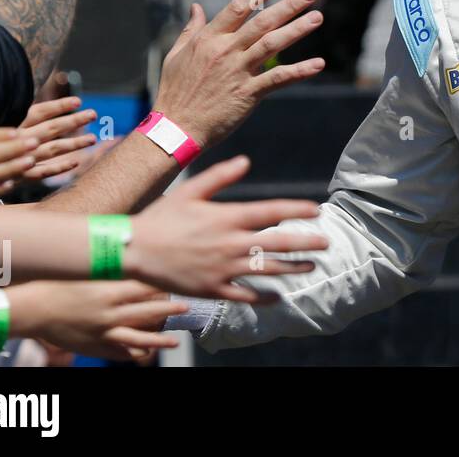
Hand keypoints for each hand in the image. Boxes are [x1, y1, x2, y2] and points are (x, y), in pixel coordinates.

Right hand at [8, 280, 186, 360]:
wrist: (31, 308)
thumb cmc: (56, 284)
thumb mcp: (85, 271)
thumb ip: (109, 266)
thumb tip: (129, 251)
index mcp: (108, 291)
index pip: (144, 287)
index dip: (163, 285)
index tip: (178, 281)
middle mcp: (109, 313)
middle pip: (147, 313)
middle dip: (169, 311)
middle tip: (187, 308)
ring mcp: (103, 332)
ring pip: (137, 339)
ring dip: (159, 341)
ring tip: (176, 342)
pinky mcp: (94, 346)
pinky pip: (119, 352)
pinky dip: (133, 353)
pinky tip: (145, 354)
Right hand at [13, 96, 98, 182]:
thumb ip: (7, 115)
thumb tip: (23, 103)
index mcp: (10, 126)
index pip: (39, 112)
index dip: (59, 106)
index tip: (78, 101)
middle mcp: (17, 141)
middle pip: (51, 129)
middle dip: (73, 121)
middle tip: (93, 114)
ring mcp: (20, 159)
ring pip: (52, 150)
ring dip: (74, 144)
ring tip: (93, 139)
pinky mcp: (19, 177)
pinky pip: (43, 172)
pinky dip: (59, 168)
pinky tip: (75, 162)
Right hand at [126, 156, 328, 302]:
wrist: (131, 250)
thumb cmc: (160, 218)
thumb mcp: (189, 190)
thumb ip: (220, 176)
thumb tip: (246, 161)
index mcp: (227, 217)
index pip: (271, 211)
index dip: (297, 210)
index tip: (317, 210)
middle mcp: (230, 243)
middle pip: (277, 243)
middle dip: (306, 243)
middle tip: (327, 242)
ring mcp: (223, 269)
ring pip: (267, 270)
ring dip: (293, 268)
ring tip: (312, 267)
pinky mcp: (212, 289)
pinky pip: (245, 296)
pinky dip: (264, 297)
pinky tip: (279, 297)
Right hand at [152, 0, 325, 147]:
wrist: (176, 127)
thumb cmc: (175, 92)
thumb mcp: (176, 54)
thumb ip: (191, 29)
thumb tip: (196, 6)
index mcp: (209, 38)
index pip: (239, 7)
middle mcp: (225, 50)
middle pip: (262, 21)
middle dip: (289, 5)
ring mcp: (237, 71)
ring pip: (272, 44)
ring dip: (297, 30)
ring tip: (317, 17)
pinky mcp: (247, 93)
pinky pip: (277, 78)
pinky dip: (299, 71)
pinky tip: (318, 64)